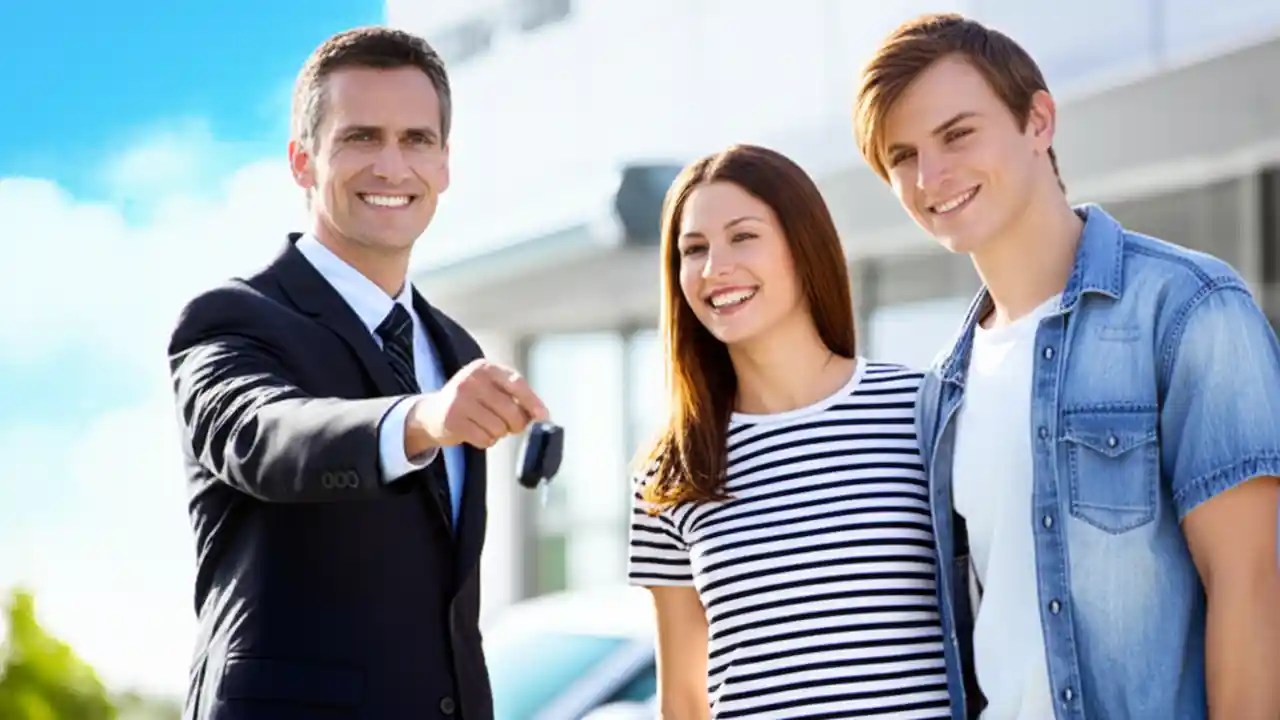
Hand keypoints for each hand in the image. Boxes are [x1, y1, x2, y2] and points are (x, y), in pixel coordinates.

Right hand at [408, 360, 549, 449]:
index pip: (516, 383)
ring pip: (499, 428)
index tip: (543, 416)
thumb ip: (514, 396)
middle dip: (516, 424)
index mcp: (485, 368)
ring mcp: (459, 400)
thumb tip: (541, 415)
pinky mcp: (452, 421)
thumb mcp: (490, 388)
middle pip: (510, 410)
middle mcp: (471, 380)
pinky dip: (486, 441)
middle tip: (511, 427)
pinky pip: (485, 439)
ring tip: (487, 426)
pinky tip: (476, 432)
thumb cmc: (471, 401)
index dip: (532, 401)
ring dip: (499, 433)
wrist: (432, 413)